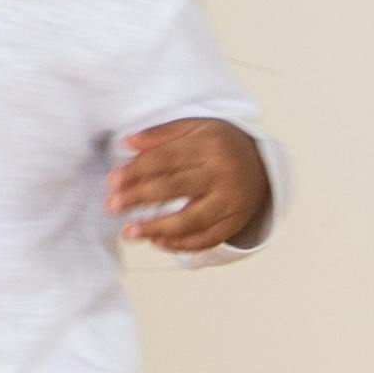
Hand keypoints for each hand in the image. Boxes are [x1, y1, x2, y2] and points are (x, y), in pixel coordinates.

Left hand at [113, 116, 269, 252]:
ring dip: (157, 228)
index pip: (166, 159)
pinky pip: (208, 238)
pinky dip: (182, 244)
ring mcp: (231, 201)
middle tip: (111, 206)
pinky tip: (157, 243)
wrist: (262, 164)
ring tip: (129, 232)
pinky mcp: (236, 222)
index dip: (137, 170)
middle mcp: (223, 174)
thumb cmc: (217, 144)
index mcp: (210, 146)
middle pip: (175, 188)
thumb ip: (161, 134)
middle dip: (139, 198)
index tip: (112, 181)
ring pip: (191, 220)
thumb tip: (127, 143)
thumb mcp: (194, 128)